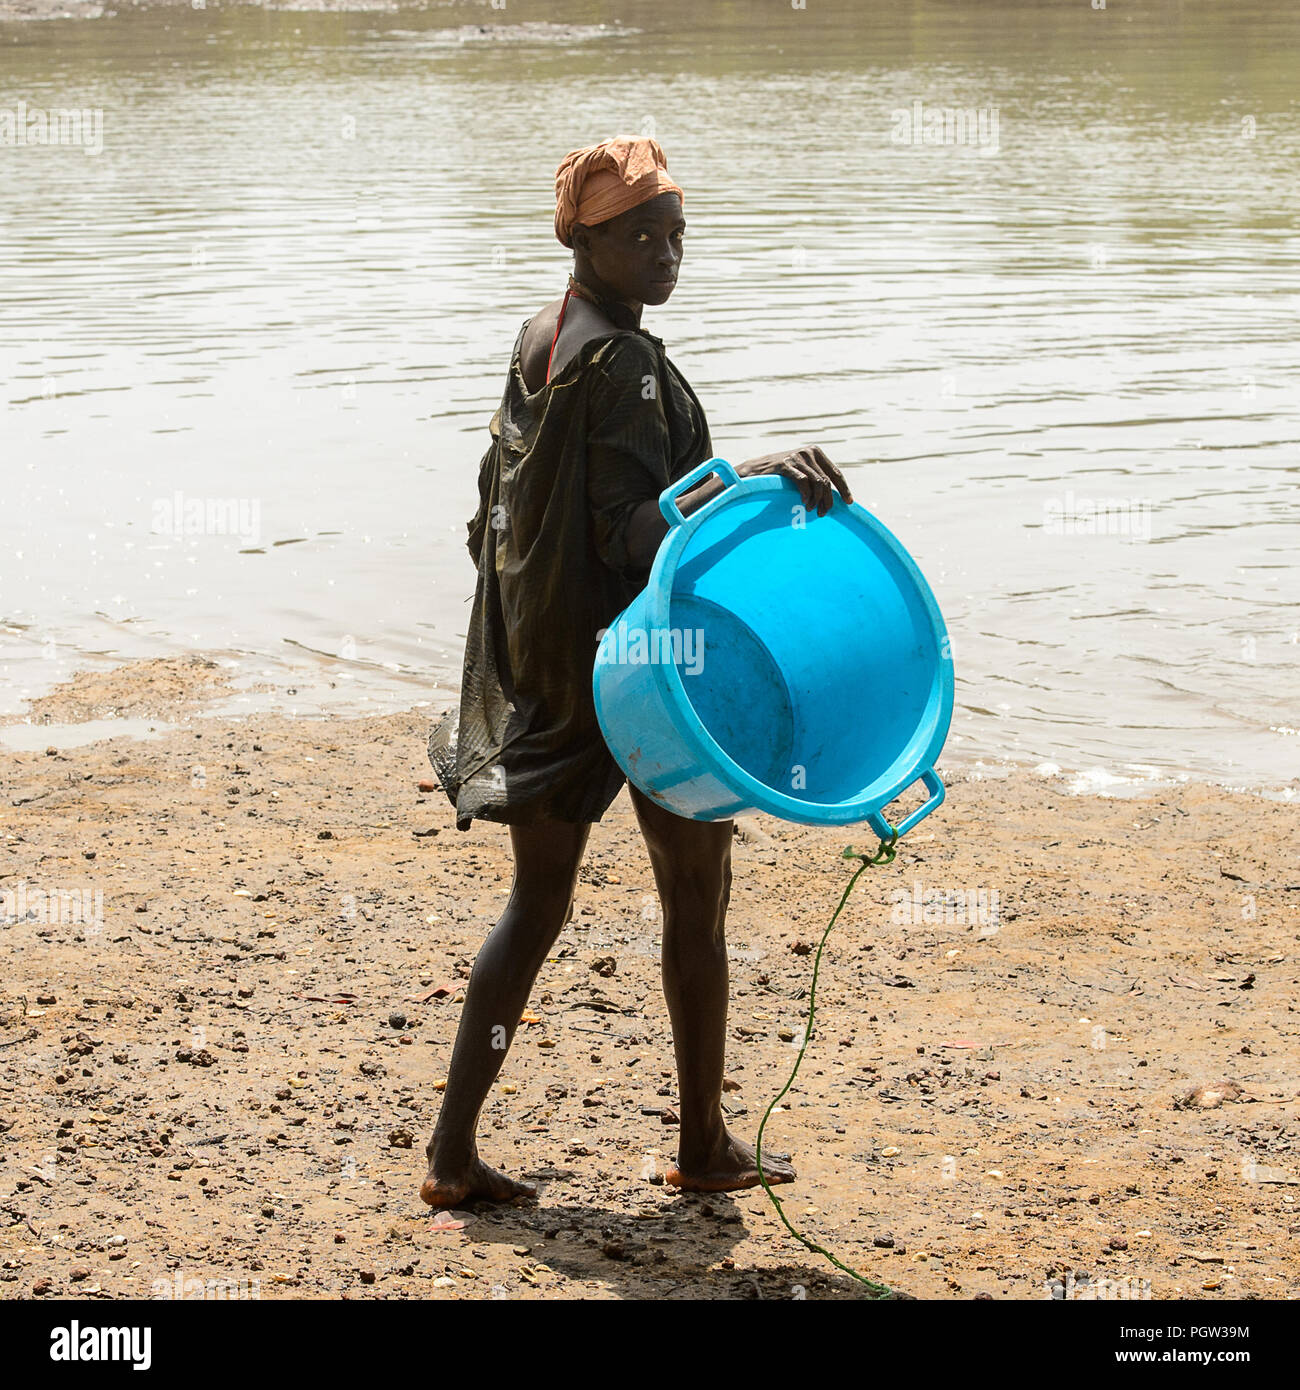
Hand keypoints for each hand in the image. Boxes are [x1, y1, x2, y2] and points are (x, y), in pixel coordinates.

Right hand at [736, 445, 852, 516]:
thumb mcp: (801, 472)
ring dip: (817, 500)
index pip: (835, 472)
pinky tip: (805, 503)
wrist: (754, 471)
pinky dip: (806, 494)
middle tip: (824, 513)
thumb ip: (815, 477)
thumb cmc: (780, 476)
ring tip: (812, 510)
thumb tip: (834, 496)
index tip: (849, 502)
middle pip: (827, 480)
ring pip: (818, 482)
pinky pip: (803, 481)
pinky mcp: (786, 464)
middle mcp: (808, 452)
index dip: (843, 488)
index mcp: (816, 452)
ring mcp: (797, 457)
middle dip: (828, 499)